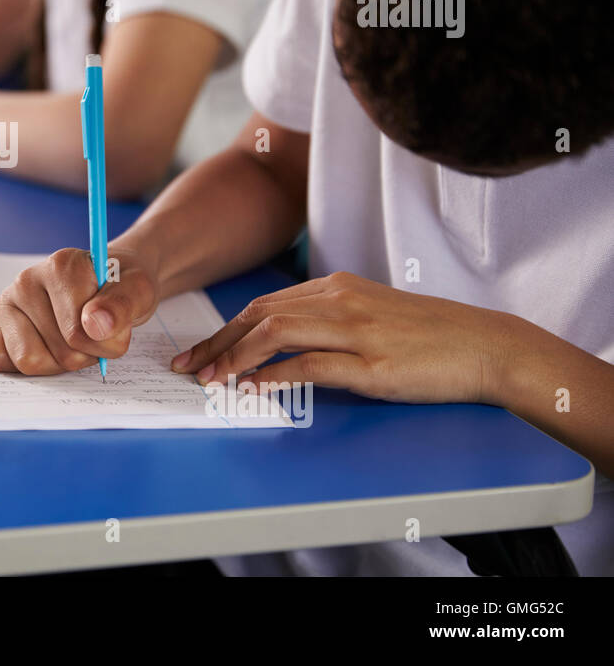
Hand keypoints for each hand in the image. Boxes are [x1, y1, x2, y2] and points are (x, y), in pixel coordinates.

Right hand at [0, 246, 160, 374]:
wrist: (111, 283)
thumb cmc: (122, 288)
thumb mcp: (139, 291)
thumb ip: (123, 304)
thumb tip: (95, 325)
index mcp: (61, 266)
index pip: (78, 333)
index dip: (105, 343)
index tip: (116, 325)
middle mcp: (27, 280)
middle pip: (59, 352)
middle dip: (86, 354)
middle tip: (95, 333)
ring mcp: (8, 303)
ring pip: (30, 362)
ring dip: (60, 364)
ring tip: (74, 340)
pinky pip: (2, 363)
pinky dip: (32, 365)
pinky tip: (48, 346)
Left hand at [174, 271, 518, 404]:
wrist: (485, 345)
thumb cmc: (428, 336)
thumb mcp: (370, 316)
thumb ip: (328, 322)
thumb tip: (281, 347)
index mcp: (336, 287)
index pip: (264, 304)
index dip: (225, 330)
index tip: (200, 352)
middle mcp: (340, 301)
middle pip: (258, 315)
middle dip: (217, 343)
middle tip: (189, 367)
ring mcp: (356, 330)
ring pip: (276, 332)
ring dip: (235, 357)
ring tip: (213, 379)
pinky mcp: (372, 362)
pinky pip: (310, 364)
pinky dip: (274, 375)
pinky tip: (253, 388)